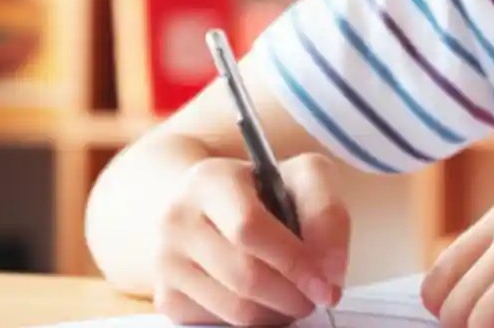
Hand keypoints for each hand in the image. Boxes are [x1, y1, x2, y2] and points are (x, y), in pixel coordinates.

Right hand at [153, 152, 350, 325]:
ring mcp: (164, 260)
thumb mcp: (300, 179)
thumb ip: (327, 213)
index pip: (250, 228)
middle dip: (293, 295)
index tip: (325, 284)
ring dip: (278, 312)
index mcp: (210, 180)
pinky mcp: (166, 296)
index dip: (294, 261)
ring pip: (236, 309)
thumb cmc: (260, 193)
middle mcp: (177, 218)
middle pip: (245, 276)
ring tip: (291, 294)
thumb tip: (329, 274)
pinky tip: (261, 298)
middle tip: (314, 294)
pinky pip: (221, 324)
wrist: (201, 205)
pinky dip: (253, 320)